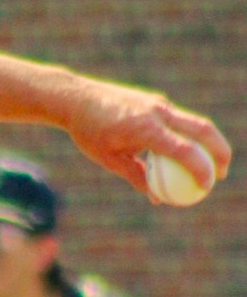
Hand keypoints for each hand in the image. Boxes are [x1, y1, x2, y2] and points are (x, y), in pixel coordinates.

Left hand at [61, 75, 230, 199]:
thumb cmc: (88, 132)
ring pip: (194, 122)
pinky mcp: (156, 100)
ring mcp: (158, 103)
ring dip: (205, 142)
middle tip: (221, 174)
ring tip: (205, 164)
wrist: (75, 98)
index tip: (207, 186)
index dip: (202, 169)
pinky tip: (179, 151)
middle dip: (220, 152)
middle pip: (203, 129)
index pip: (185, 150)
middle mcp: (157, 112)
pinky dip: (187, 135)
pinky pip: (179, 119)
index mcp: (145, 128)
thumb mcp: (109, 159)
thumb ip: (136, 177)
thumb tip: (158, 198)